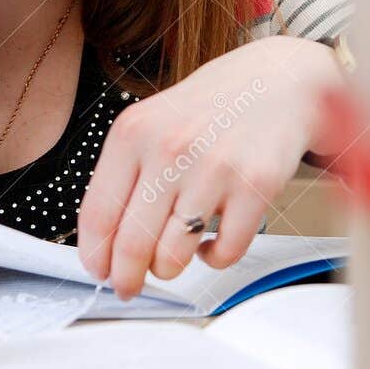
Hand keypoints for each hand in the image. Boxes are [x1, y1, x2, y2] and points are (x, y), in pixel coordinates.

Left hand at [77, 38, 341, 298]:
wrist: (275, 81)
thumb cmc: (208, 110)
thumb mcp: (152, 125)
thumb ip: (125, 175)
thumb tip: (103, 243)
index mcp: (133, 133)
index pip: (97, 213)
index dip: (94, 255)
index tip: (99, 272)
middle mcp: (169, 149)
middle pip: (132, 244)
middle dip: (127, 278)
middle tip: (129, 287)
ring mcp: (213, 168)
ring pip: (173, 256)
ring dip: (169, 268)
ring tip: (174, 255)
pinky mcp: (255, 186)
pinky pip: (225, 252)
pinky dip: (214, 259)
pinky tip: (211, 241)